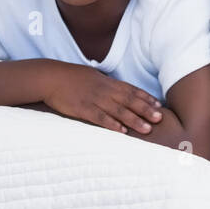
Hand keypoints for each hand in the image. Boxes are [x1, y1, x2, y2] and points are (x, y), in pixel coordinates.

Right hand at [37, 61, 163, 133]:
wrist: (50, 77)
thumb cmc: (72, 77)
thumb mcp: (94, 77)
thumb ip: (108, 84)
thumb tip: (120, 91)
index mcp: (108, 82)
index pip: (132, 90)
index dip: (146, 98)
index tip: (159, 106)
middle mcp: (105, 90)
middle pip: (129, 100)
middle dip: (146, 110)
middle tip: (160, 118)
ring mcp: (94, 99)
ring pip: (118, 110)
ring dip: (134, 120)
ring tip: (147, 129)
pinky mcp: (82, 109)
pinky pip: (100, 117)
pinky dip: (112, 124)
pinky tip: (122, 131)